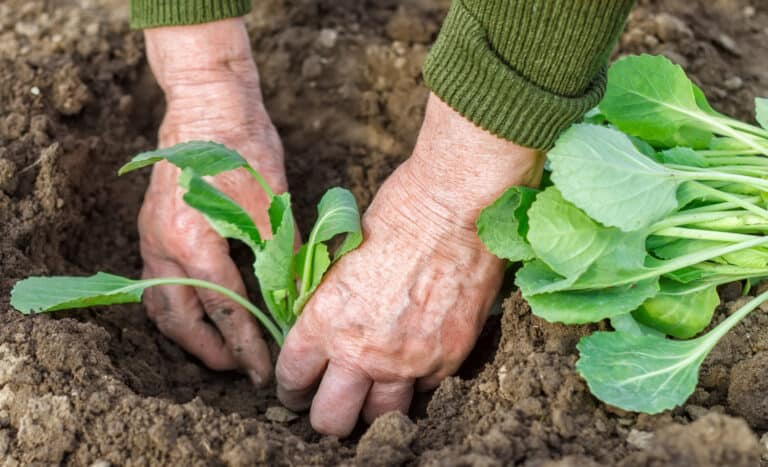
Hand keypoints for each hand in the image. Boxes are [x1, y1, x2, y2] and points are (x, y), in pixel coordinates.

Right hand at [139, 19, 285, 384]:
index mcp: (192, 239)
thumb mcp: (271, 201)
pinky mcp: (154, 229)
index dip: (246, 344)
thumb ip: (280, 255)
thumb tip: (297, 300)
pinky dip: (179, 307)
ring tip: (220, 352)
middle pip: (180, 318)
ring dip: (189, 335)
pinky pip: (157, 283)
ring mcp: (152, 236)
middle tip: (242, 371)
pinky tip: (203, 314)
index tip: (264, 370)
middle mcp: (162, 244)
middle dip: (211, 351)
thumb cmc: (242, 145)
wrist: (207, 102)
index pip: (223, 308)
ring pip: (161, 305)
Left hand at [275, 94, 544, 435]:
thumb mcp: (341, 261)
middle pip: (331, 420)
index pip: (293, 380)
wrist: (455, 206)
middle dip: (325, 414)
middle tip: (331, 399)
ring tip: (373, 389)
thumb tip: (320, 332)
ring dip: (373, 407)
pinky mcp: (447, 359)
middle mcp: (362, 352)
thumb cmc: (396, 216)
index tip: (298, 387)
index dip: (291, 388)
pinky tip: (412, 360)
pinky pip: (424, 391)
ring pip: (381, 418)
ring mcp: (408, 361)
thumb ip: (328, 307)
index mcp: (326, 322)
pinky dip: (415, 382)